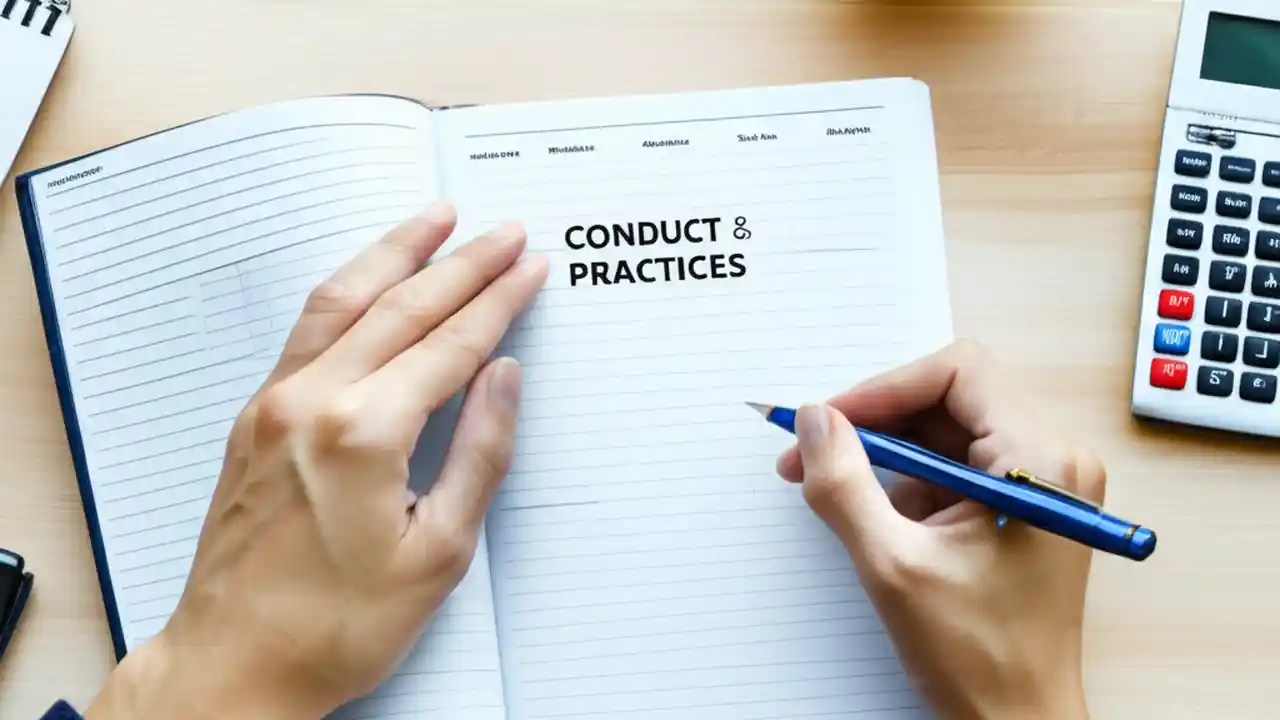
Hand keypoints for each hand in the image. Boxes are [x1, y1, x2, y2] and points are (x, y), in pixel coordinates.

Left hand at [85, 203, 548, 719]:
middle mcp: (313, 401)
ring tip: (435, 218)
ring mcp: (275, 404)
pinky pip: (309, 329)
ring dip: (395, 252)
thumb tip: (503, 379)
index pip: (450, 345)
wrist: (234, 661)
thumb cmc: (335, 625)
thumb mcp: (438, 551)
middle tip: (504, 232)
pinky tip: (370, 278)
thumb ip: (478, 453)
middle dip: (462, 263)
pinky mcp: (256, 417)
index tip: (530, 267)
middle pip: (402, 307)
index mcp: (364, 433)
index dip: (499, 301)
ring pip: (343, 300)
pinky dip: (349, 290)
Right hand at [777, 341, 1103, 719]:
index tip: (831, 419)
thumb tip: (816, 421)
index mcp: (1040, 461)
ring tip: (832, 489)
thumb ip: (845, 484)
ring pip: (945, 432)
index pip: (959, 373)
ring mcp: (1038, 484)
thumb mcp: (892, 566)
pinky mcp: (1020, 507)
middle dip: (876, 421)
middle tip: (813, 450)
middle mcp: (1051, 461)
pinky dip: (904, 481)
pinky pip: (952, 467)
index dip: (885, 388)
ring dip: (884, 453)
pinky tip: (872, 516)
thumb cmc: (981, 660)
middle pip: (949, 398)